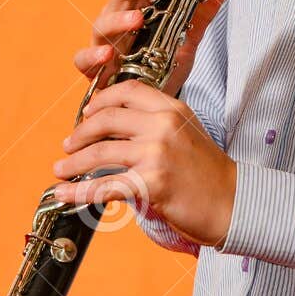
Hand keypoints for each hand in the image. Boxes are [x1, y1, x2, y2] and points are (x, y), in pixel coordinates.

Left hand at [51, 81, 237, 249]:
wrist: (233, 204)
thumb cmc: (209, 175)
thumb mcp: (187, 134)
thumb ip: (157, 125)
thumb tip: (117, 132)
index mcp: (172, 109)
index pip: (127, 91)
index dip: (100, 100)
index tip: (86, 114)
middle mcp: (163, 125)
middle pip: (106, 119)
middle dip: (80, 133)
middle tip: (68, 145)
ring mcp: (157, 154)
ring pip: (99, 153)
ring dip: (73, 162)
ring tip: (61, 170)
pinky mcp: (151, 183)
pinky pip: (104, 187)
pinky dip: (79, 191)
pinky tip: (64, 194)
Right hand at [72, 0, 227, 101]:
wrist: (147, 101)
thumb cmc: (159, 66)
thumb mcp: (185, 41)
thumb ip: (200, 16)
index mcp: (139, 5)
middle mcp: (118, 17)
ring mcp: (104, 41)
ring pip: (103, 21)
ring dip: (121, 18)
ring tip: (138, 18)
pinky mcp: (93, 67)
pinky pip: (84, 58)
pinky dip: (93, 55)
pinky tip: (108, 54)